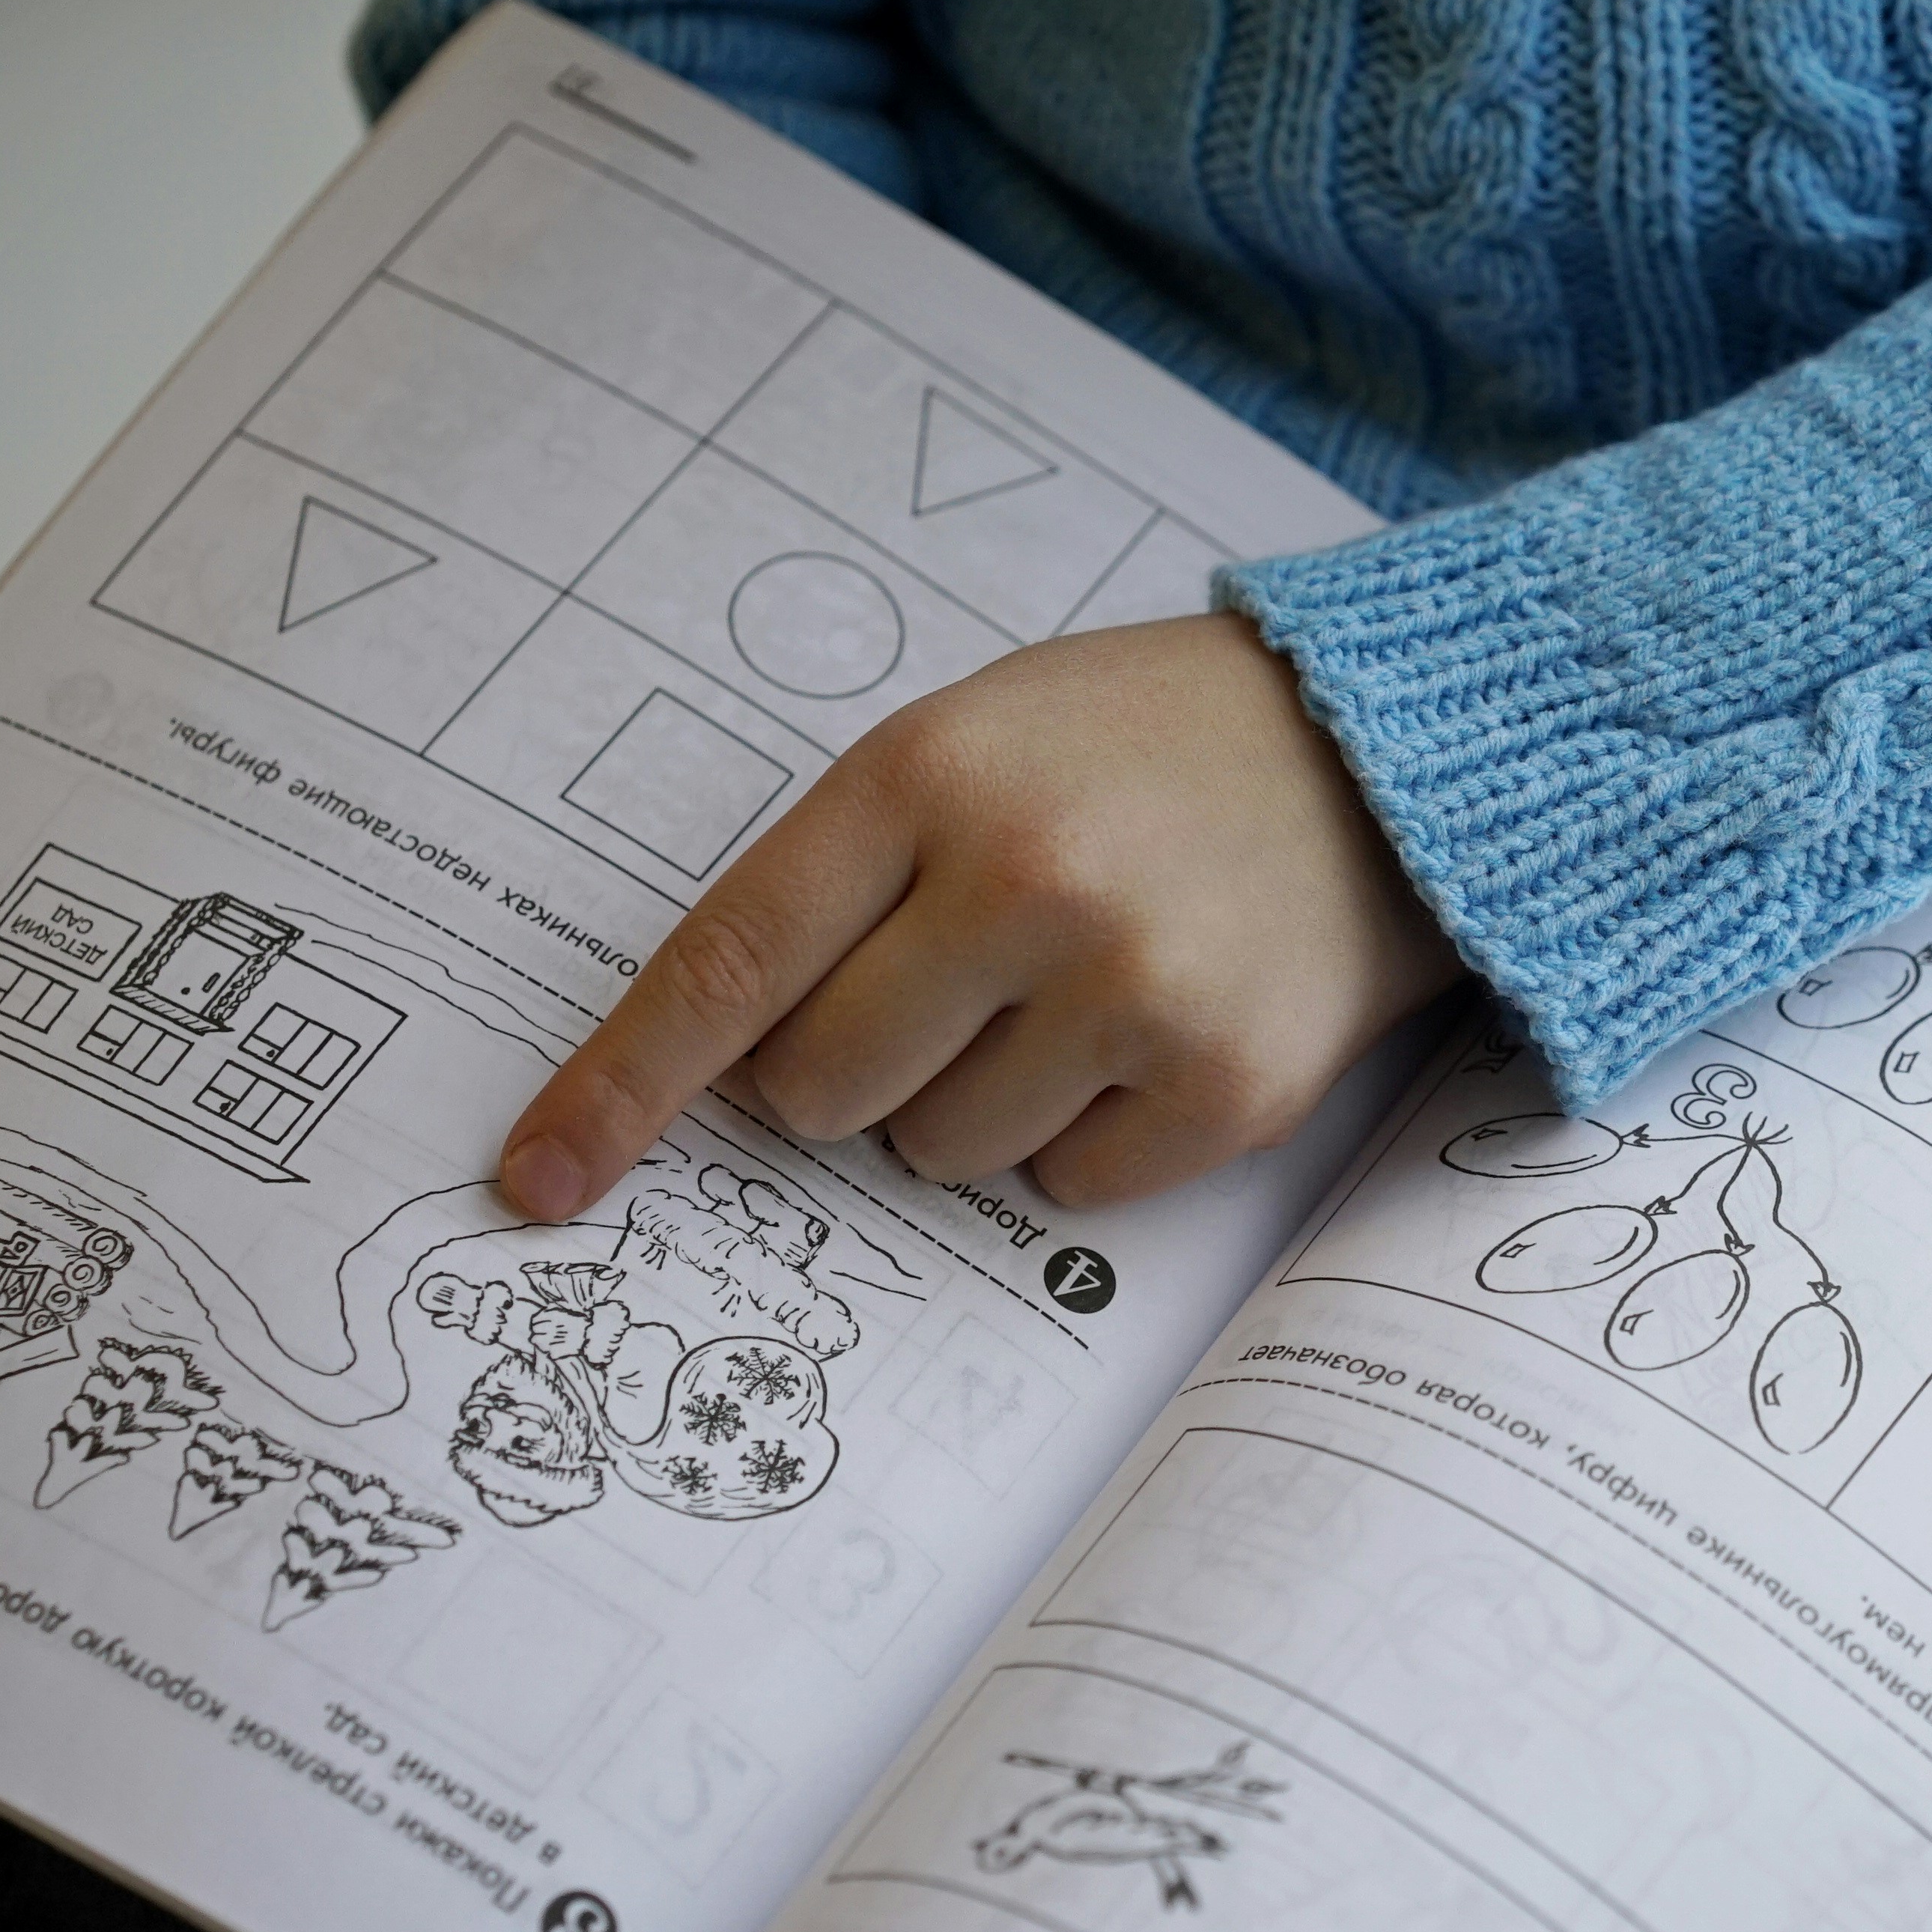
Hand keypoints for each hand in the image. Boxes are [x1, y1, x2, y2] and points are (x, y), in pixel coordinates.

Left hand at [497, 613, 1462, 1217]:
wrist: (1392, 753)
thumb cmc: (1149, 750)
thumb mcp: (979, 739)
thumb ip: (851, 875)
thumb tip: (740, 1074)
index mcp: (933, 776)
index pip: (729, 961)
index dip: (622, 1085)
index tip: (539, 1179)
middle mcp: (1027, 883)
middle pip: (822, 1092)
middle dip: (853, 1069)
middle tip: (956, 984)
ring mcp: (1133, 990)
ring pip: (939, 1153)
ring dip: (979, 1100)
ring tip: (1083, 988)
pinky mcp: (1228, 1088)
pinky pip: (1066, 1192)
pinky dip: (1090, 1136)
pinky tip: (1155, 1033)